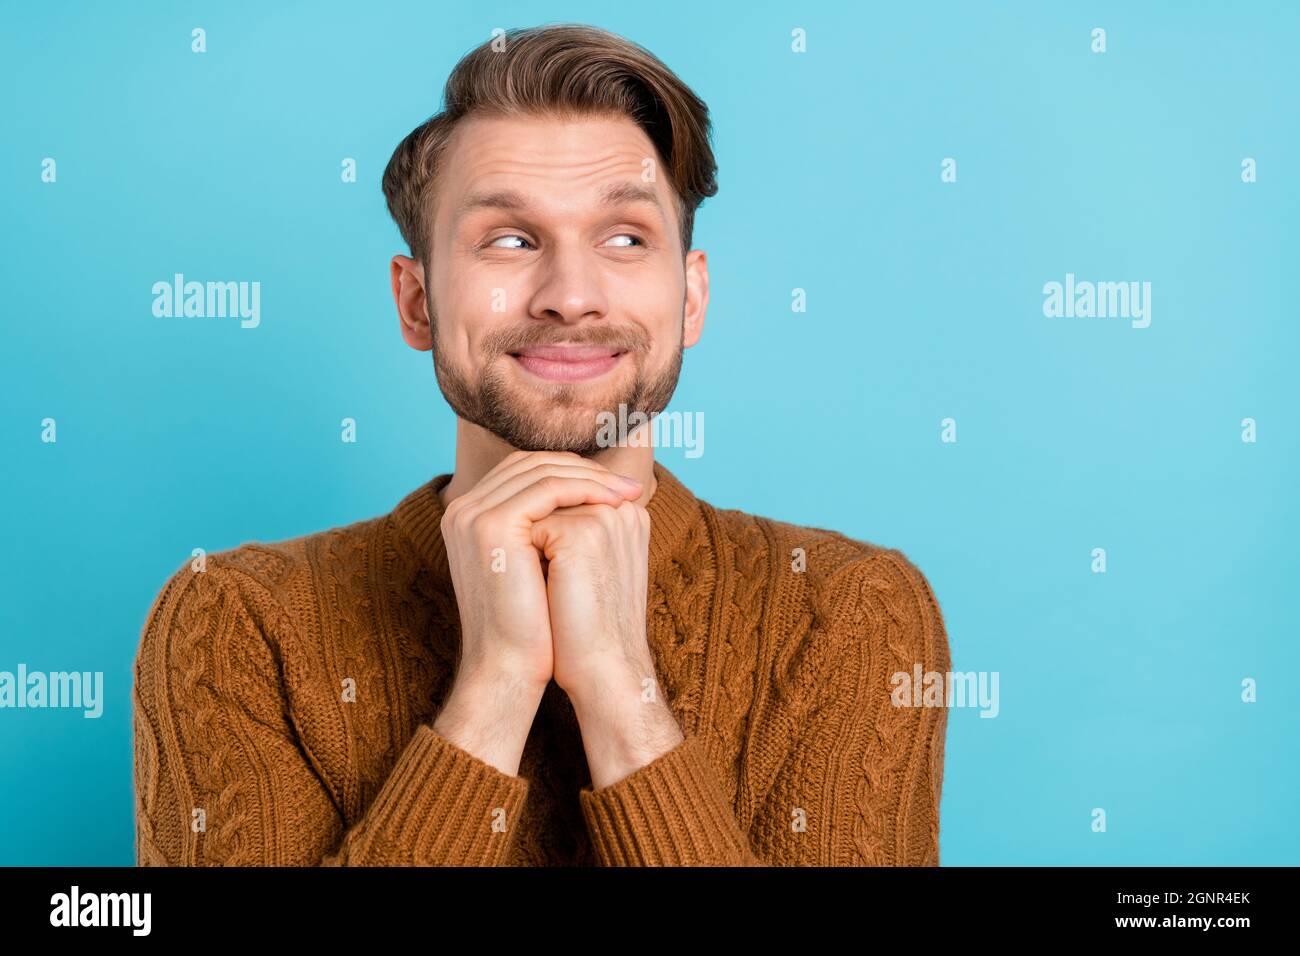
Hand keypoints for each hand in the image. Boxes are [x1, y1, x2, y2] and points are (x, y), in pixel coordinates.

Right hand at [438, 451, 643, 692]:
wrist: (510, 667)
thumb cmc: (530, 624)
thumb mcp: (536, 563)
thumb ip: (548, 526)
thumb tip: (593, 496)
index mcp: (468, 515)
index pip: (524, 470)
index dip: (572, 472)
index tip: (615, 487)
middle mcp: (462, 508)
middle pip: (531, 463)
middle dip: (585, 470)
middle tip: (630, 486)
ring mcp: (473, 514)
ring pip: (542, 471)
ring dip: (593, 478)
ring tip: (630, 494)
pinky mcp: (491, 524)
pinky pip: (548, 489)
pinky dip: (586, 489)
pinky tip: (614, 503)